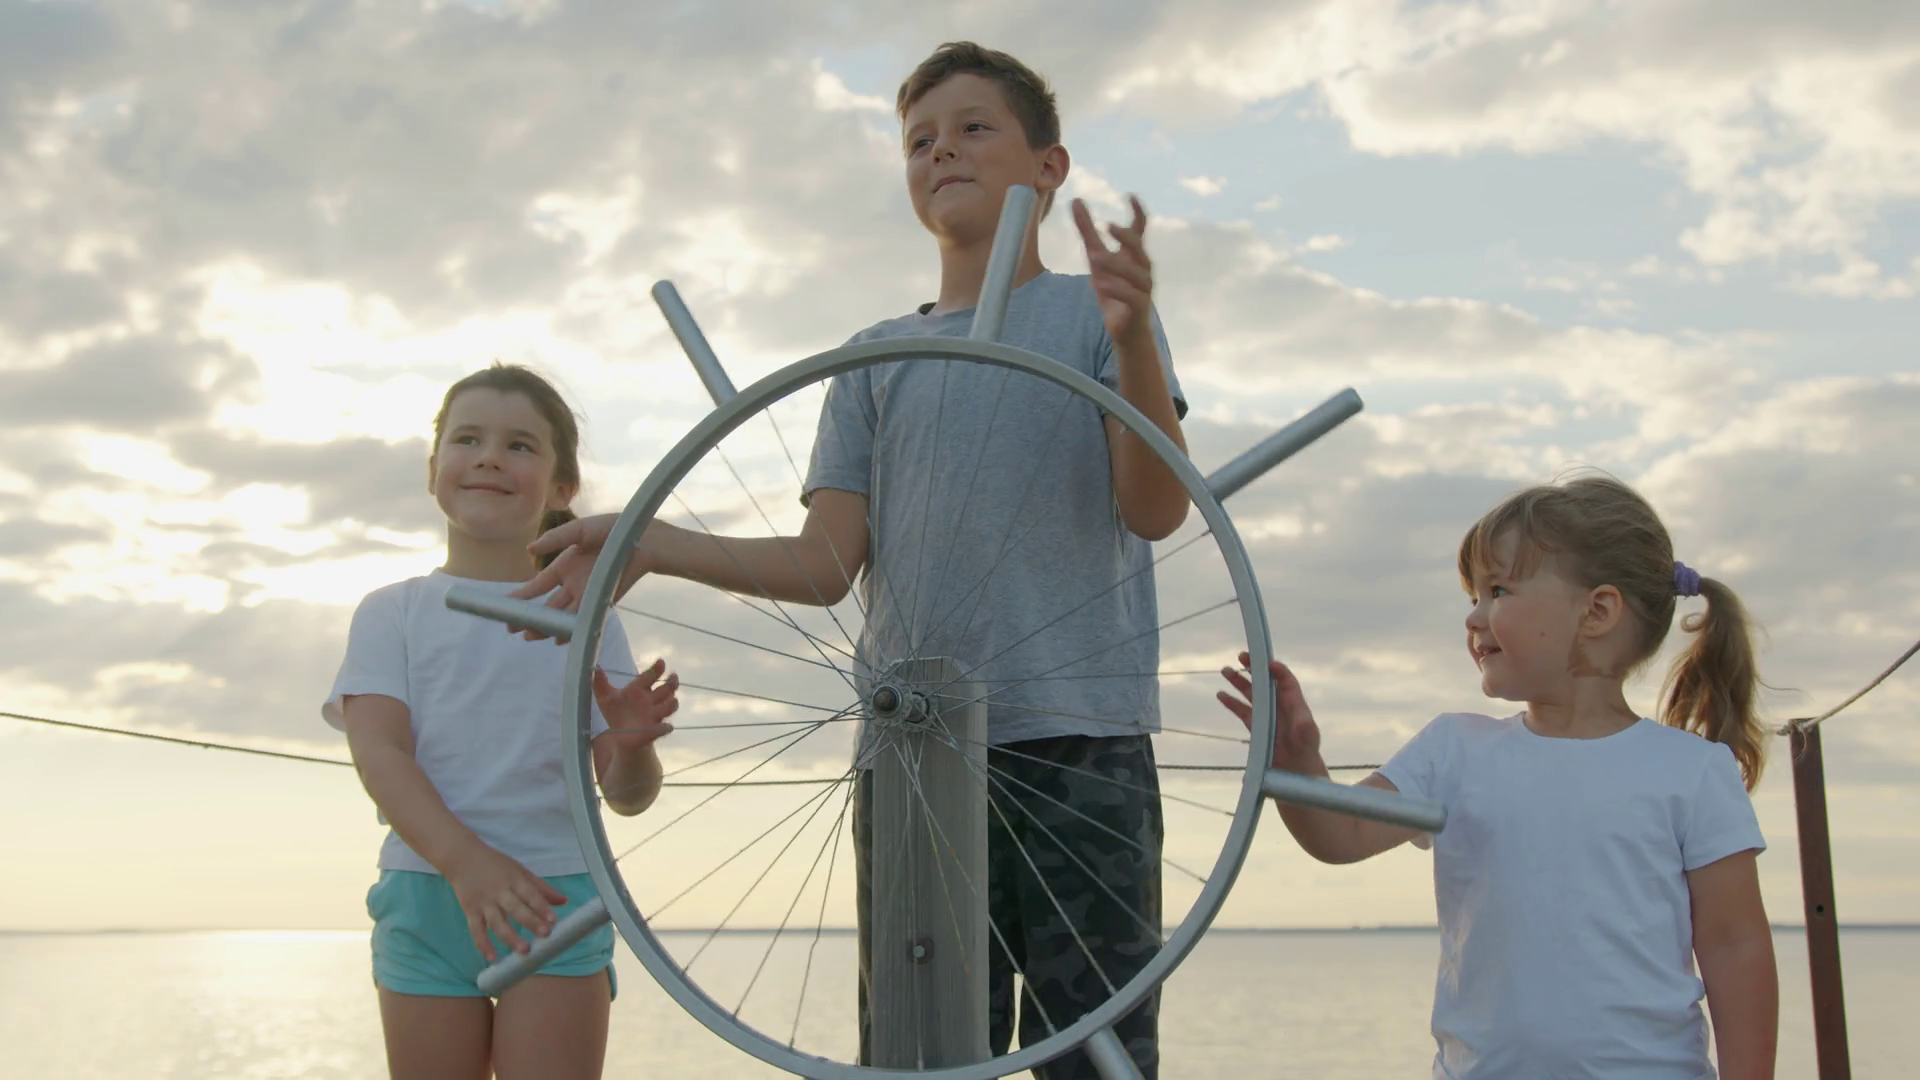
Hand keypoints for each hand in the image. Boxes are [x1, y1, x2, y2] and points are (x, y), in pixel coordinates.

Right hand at [443, 842, 567, 962]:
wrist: (461, 857)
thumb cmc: (495, 865)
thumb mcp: (519, 870)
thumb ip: (541, 887)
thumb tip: (564, 901)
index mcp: (514, 879)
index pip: (530, 894)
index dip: (542, 906)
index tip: (553, 919)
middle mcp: (499, 892)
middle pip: (516, 909)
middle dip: (531, 922)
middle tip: (545, 934)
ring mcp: (484, 903)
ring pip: (497, 923)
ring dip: (510, 937)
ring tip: (524, 950)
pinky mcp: (470, 911)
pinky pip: (476, 930)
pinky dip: (483, 945)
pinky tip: (493, 959)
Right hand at [508, 513, 651, 640]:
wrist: (641, 538)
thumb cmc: (611, 530)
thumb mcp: (579, 530)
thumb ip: (555, 539)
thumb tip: (529, 549)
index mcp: (564, 567)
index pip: (538, 586)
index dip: (521, 597)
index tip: (505, 607)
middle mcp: (573, 584)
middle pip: (548, 607)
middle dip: (531, 619)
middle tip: (514, 629)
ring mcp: (587, 595)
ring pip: (562, 617)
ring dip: (547, 628)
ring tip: (531, 637)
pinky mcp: (602, 602)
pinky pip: (584, 619)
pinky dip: (572, 630)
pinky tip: (559, 638)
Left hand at [593, 659, 677, 751]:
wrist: (620, 737)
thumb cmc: (615, 714)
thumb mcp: (605, 698)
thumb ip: (600, 683)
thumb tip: (596, 669)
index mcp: (639, 689)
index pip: (650, 676)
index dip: (656, 669)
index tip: (661, 662)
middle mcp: (650, 700)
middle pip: (667, 688)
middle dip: (672, 682)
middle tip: (673, 676)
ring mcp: (655, 715)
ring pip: (670, 706)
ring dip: (671, 703)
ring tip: (671, 700)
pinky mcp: (655, 730)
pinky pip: (664, 728)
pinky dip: (665, 727)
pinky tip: (666, 727)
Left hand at [1072, 194, 1153, 345]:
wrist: (1126, 330)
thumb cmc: (1114, 290)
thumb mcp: (1096, 259)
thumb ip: (1087, 232)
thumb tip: (1076, 201)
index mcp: (1135, 255)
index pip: (1140, 230)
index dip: (1138, 213)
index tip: (1130, 196)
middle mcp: (1143, 269)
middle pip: (1139, 249)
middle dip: (1126, 237)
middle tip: (1108, 225)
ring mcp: (1144, 289)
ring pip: (1136, 273)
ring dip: (1116, 264)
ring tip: (1095, 257)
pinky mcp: (1140, 307)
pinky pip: (1132, 296)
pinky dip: (1117, 289)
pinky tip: (1100, 284)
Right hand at [1217, 652, 1322, 771]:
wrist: (1296, 773)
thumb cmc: (1306, 751)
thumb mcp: (1308, 735)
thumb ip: (1304, 724)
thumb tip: (1298, 715)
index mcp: (1294, 704)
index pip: (1286, 681)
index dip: (1277, 670)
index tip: (1266, 661)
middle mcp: (1280, 706)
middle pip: (1265, 682)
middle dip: (1254, 668)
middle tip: (1241, 656)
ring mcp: (1267, 716)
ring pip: (1251, 693)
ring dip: (1239, 681)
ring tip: (1225, 670)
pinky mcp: (1257, 727)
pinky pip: (1242, 711)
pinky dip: (1231, 702)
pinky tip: (1221, 695)